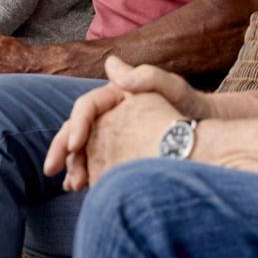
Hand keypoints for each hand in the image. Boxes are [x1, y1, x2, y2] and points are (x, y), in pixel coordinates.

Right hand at [45, 56, 212, 189]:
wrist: (206, 135)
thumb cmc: (190, 107)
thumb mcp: (174, 88)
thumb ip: (146, 76)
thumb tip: (112, 66)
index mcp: (114, 95)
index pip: (85, 107)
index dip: (75, 125)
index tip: (76, 145)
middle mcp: (108, 115)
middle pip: (76, 130)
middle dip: (62, 150)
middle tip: (51, 169)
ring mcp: (111, 135)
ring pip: (83, 151)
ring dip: (73, 167)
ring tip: (70, 186)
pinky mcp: (117, 154)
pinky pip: (95, 164)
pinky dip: (86, 176)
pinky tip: (81, 191)